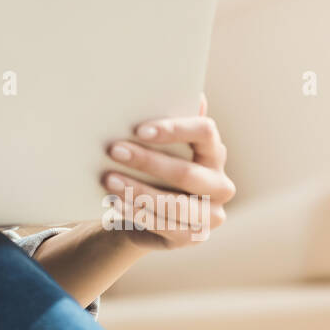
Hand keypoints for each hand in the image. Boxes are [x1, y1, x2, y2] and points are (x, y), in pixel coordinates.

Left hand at [100, 92, 234, 250]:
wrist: (143, 211)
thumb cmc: (152, 168)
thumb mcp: (158, 145)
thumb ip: (166, 122)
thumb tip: (188, 92)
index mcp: (214, 152)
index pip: (205, 133)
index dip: (174, 129)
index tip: (139, 129)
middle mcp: (220, 184)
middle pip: (186, 172)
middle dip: (147, 161)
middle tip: (114, 149)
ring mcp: (211, 214)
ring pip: (175, 204)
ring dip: (138, 190)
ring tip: (108, 178)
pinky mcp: (194, 237)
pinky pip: (166, 226)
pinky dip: (138, 213)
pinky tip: (115, 201)